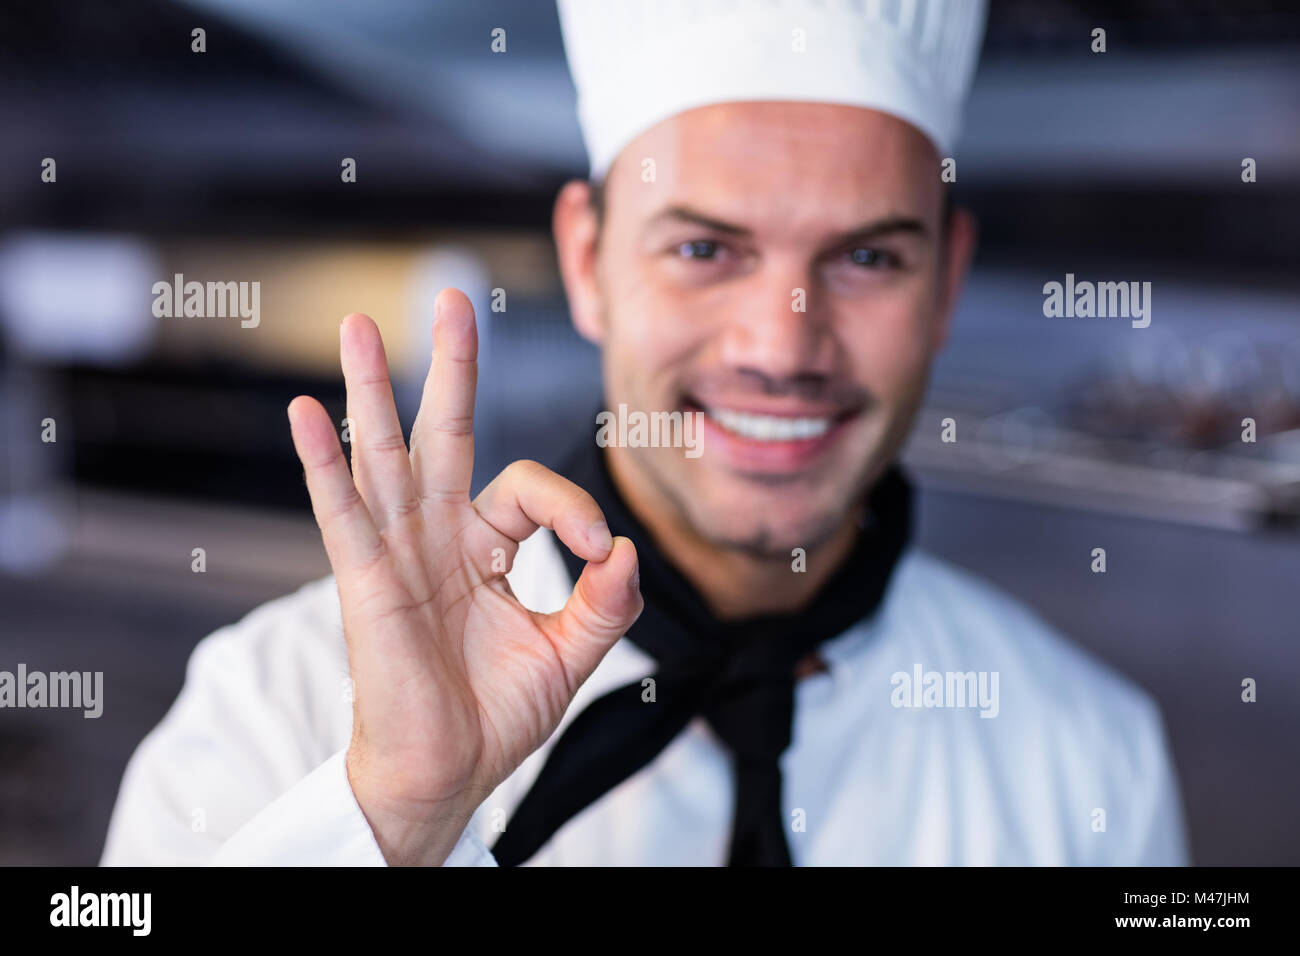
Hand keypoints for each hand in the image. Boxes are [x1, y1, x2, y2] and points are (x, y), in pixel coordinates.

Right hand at [287, 290, 641, 864]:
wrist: (448, 773)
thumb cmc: (496, 714)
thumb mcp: (571, 653)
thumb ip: (606, 602)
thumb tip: (624, 548)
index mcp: (485, 545)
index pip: (531, 488)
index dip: (573, 509)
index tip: (599, 556)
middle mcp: (437, 536)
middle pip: (443, 433)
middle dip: (451, 367)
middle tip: (455, 301)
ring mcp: (398, 553)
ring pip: (385, 455)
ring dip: (372, 390)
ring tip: (361, 325)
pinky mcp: (365, 581)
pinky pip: (341, 513)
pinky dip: (323, 462)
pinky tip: (308, 411)